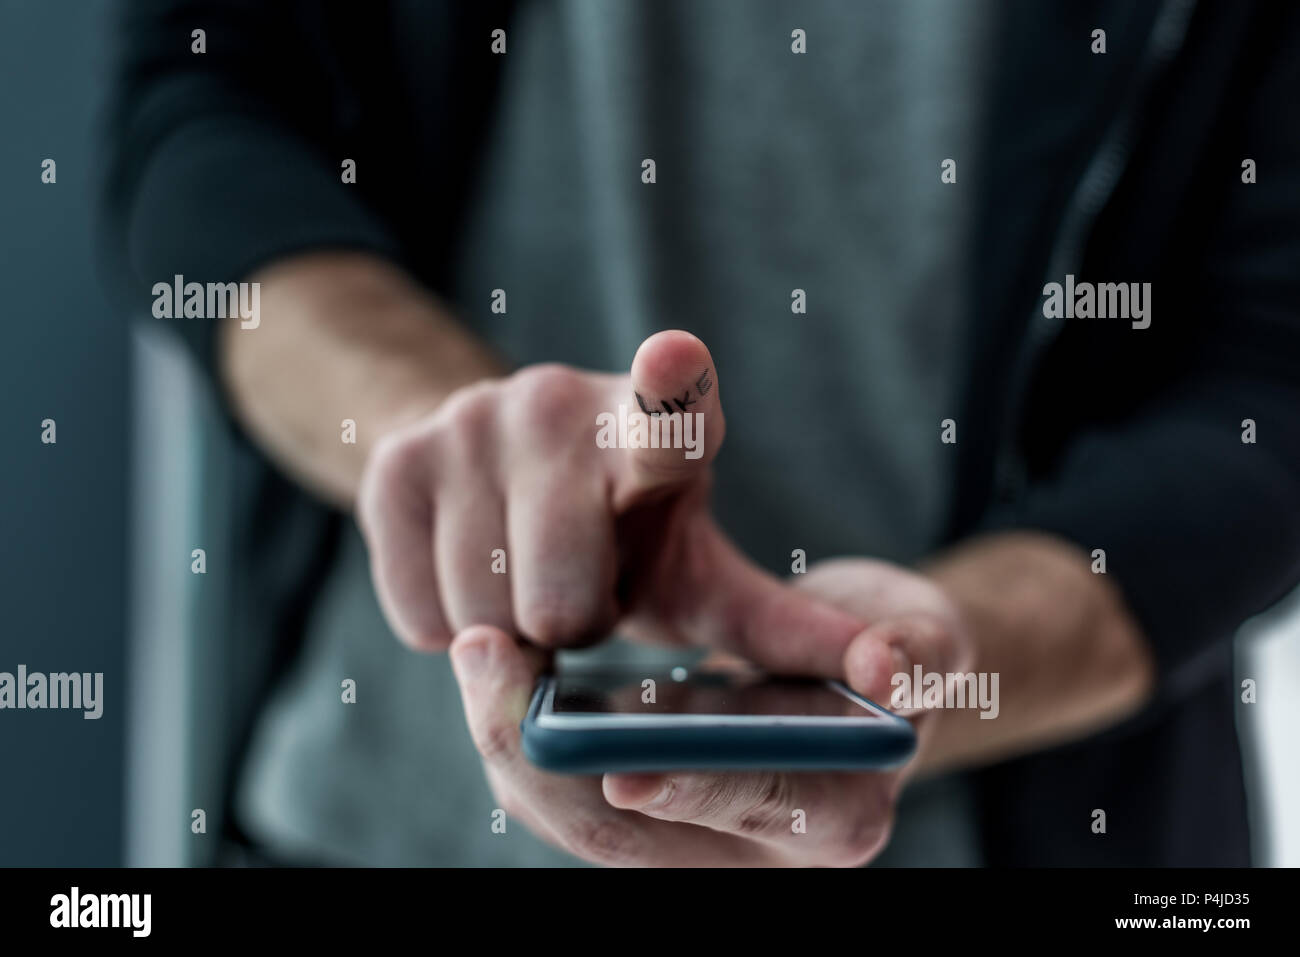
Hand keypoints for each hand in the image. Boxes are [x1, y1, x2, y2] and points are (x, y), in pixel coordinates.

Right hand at [356, 330, 868, 673]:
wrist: (496, 470)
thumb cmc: (624, 538)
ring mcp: (469, 422)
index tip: (676, 357)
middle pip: (561, 605)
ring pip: (482, 617)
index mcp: (660, 429)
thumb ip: (787, 629)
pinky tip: (469, 570)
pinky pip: (417, 614)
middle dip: (573, 629)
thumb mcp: (703, 579)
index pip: (670, 408)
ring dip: (507, 631)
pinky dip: (446, 621)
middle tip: (582, 589)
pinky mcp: (396, 459)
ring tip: (526, 575)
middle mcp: (558, 403)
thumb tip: (892, 681)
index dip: (671, 388)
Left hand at [447, 560, 973, 866]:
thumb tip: (890, 666)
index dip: (695, 791)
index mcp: (834, 812)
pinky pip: (562, 795)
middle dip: (547, 758)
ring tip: (478, 653)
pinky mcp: (637, 811)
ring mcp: (685, 838)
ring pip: (576, 820)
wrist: (846, 670)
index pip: (756, 808)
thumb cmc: (886, 647)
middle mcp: (752, 848)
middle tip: (492, 661)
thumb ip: (920, 647)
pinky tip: (497, 670)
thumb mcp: (923, 633)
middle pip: (627, 836)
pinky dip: (525, 738)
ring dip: (514, 744)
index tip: (627, 769)